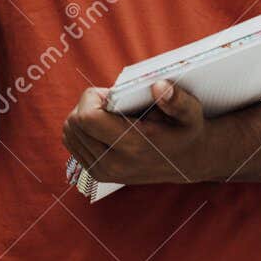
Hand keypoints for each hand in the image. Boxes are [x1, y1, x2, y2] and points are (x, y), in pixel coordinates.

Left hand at [61, 81, 211, 186]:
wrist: (186, 161)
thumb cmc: (186, 131)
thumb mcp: (191, 113)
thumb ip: (178, 100)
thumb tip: (158, 86)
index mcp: (133, 146)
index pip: (87, 118)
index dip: (91, 98)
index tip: (109, 95)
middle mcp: (113, 163)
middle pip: (74, 124)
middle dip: (86, 105)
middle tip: (110, 103)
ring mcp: (102, 172)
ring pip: (69, 134)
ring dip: (82, 117)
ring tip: (107, 114)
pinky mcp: (96, 174)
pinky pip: (72, 144)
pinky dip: (81, 130)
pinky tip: (102, 126)